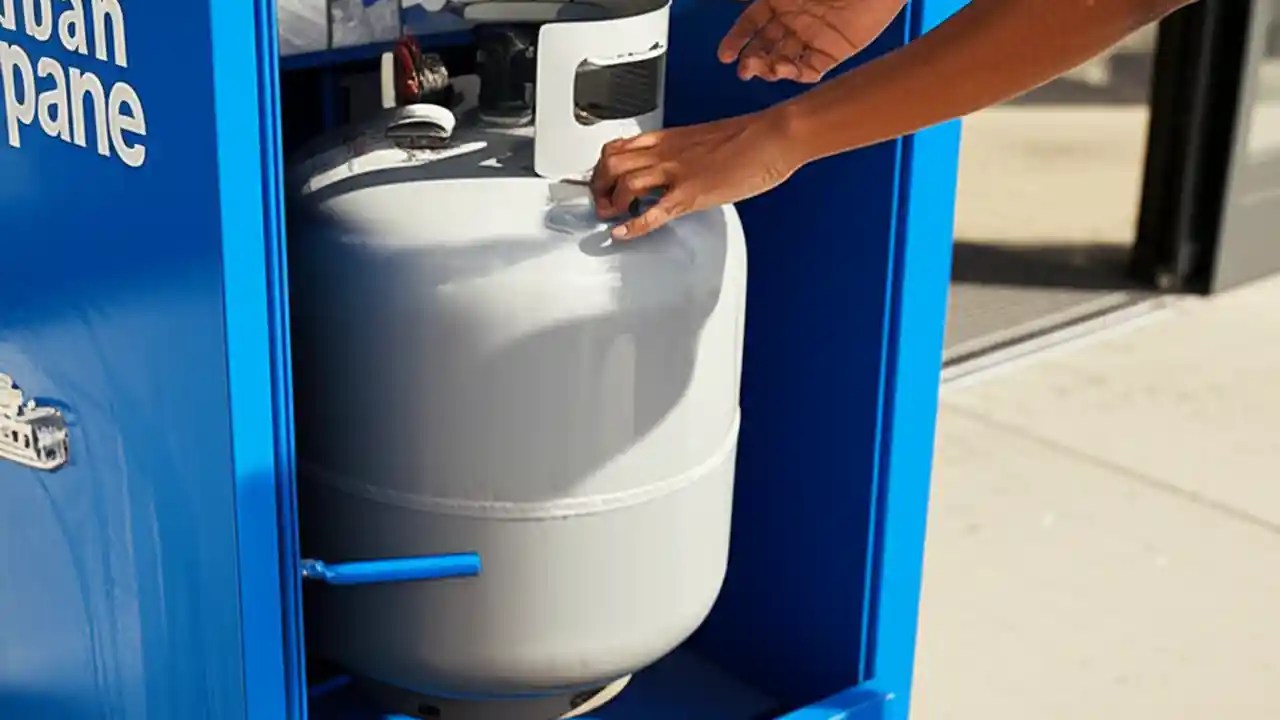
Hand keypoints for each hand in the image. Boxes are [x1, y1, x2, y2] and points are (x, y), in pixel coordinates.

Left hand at [590, 107, 801, 239]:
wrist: (773, 136)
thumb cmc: (751, 136)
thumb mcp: (707, 139)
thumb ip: (686, 152)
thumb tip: (680, 167)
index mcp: (669, 138)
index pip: (620, 146)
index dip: (603, 166)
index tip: (600, 180)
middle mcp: (666, 152)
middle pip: (612, 163)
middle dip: (598, 185)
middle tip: (600, 201)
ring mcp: (677, 173)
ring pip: (625, 183)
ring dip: (611, 203)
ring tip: (611, 216)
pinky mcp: (691, 193)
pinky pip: (654, 212)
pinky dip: (633, 225)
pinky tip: (622, 233)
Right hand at [719, 0, 908, 81]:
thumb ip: (761, 0)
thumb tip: (736, 3)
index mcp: (779, 0)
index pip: (750, 23)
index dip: (736, 39)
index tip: (724, 55)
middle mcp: (793, 20)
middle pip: (764, 46)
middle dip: (751, 59)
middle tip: (743, 69)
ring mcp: (812, 38)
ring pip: (783, 61)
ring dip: (769, 69)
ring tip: (765, 68)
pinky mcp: (833, 53)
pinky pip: (808, 70)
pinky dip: (794, 74)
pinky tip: (785, 70)